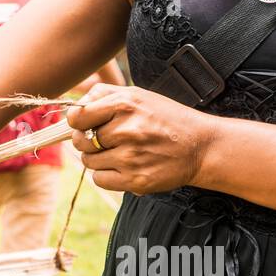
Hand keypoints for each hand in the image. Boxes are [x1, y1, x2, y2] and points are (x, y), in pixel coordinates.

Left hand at [66, 84, 218, 194]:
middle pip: (81, 141)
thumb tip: (74, 107)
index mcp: (125, 105)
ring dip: (97, 158)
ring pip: (89, 162)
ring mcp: (131, 157)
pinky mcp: (136, 180)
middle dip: (87, 140)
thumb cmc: (166, 118)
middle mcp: (127, 130)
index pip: (77, 116)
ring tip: (118, 152)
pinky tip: (122, 167)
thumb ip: (103, 95)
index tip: (84, 124)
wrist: (201, 146)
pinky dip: (106, 175)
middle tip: (105, 140)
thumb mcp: (138, 95)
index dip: (77, 121)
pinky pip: (100, 180)